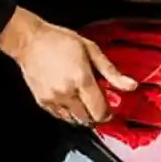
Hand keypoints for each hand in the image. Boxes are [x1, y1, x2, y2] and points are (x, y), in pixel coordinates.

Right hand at [0, 8, 136, 125]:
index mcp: (81, 79)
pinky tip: (70, 98)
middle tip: (97, 102)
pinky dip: (68, 113)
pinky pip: (61, 116)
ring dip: (83, 115)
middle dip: (96, 114)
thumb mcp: (90, 49)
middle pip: (88, 119)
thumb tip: (131, 85)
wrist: (29, 40)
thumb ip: (111, 71)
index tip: (109, 106)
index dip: (108, 112)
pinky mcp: (43, 101)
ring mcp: (54, 99)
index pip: (100, 111)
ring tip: (83, 100)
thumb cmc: (59, 40)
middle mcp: (67, 92)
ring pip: (75, 120)